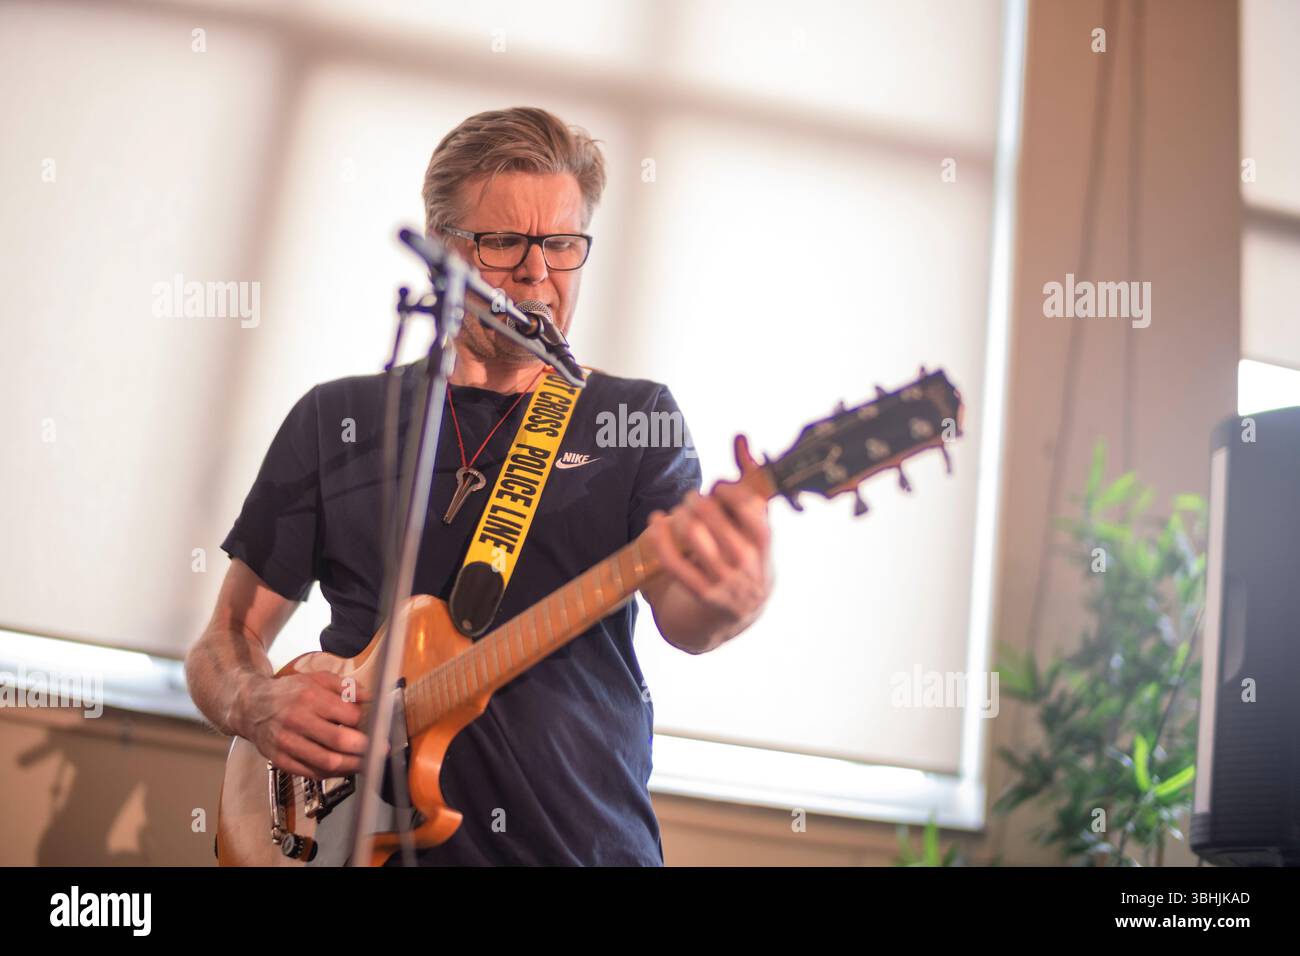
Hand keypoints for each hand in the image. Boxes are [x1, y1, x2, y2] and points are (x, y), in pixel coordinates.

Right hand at [234, 670, 370, 779]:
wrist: (251, 706)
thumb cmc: (289, 692)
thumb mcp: (317, 678)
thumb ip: (346, 686)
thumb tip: (371, 697)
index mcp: (310, 697)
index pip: (348, 715)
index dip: (366, 723)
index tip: (378, 727)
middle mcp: (297, 720)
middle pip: (339, 741)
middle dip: (365, 748)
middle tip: (380, 750)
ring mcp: (287, 742)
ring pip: (327, 762)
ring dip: (352, 765)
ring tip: (367, 763)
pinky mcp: (280, 760)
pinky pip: (312, 773)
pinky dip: (332, 773)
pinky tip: (344, 767)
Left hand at [642, 435, 773, 632]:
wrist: (730, 618)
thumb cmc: (743, 559)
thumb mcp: (752, 525)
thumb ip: (748, 480)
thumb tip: (740, 438)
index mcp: (764, 545)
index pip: (751, 510)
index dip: (728, 491)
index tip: (717, 487)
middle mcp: (748, 565)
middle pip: (716, 520)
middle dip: (697, 501)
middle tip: (691, 498)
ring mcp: (725, 582)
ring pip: (695, 538)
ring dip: (679, 517)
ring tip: (679, 511)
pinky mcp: (700, 595)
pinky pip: (674, 562)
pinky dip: (660, 538)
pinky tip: (655, 523)